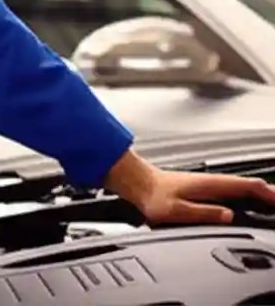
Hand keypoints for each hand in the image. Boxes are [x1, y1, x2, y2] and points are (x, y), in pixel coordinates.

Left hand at [104, 149, 274, 223]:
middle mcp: (211, 181)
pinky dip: (244, 195)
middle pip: (248, 185)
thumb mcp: (176, 210)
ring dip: (256, 194)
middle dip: (267, 193)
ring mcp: (206, 183)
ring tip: (268, 204)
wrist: (135, 183)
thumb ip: (202, 213)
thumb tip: (227, 216)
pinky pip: (230, 190)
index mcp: (209, 184)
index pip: (247, 186)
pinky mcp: (201, 188)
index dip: (268, 194)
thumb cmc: (151, 195)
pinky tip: (244, 204)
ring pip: (239, 187)